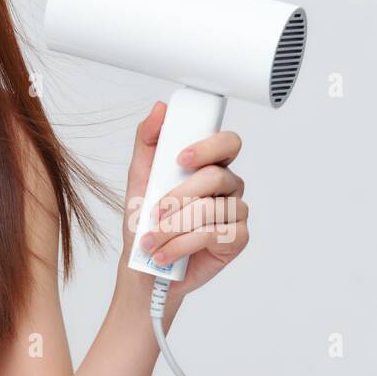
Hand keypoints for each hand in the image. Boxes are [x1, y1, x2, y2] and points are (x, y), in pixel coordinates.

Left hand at [121, 101, 248, 301]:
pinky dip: (182, 244)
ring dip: (174, 226)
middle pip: (217, 176)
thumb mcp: (139, 176)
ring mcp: (235, 213)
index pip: (226, 143)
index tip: (181, 158)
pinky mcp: (237, 240)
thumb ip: (148, 140)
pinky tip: (165, 253)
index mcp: (209, 165)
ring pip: (212, 209)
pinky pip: (215, 235)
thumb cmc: (145, 220)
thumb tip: (159, 109)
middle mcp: (227, 187)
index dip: (208, 146)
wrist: (144, 266)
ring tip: (152, 238)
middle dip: (179, 195)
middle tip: (155, 210)